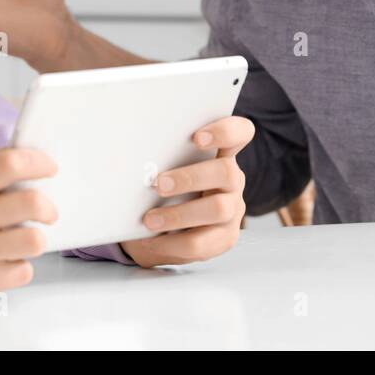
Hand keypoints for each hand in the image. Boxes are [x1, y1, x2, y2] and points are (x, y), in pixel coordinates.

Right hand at [0, 147, 58, 295]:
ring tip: (25, 236)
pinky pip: (23, 272)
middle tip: (47, 210)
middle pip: (31, 203)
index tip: (50, 168)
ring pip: (33, 241)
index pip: (9, 164)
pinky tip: (7, 258)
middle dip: (48, 207)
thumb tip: (37, 157)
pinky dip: (21, 265)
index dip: (38, 163)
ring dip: (36, 238)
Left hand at [118, 115, 254, 266]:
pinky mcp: (225, 238)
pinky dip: (171, 242)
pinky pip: (201, 243)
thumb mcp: (163, 170)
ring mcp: (233, 209)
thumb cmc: (162, 191)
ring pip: (217, 208)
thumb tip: (135, 157)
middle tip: (159, 183)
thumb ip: (161, 160)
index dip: (225, 131)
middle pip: (225, 172)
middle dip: (190, 177)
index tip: (197, 137)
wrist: (160, 231)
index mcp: (221, 153)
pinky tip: (152, 239)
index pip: (239, 132)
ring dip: (179, 214)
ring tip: (150, 219)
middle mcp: (232, 180)